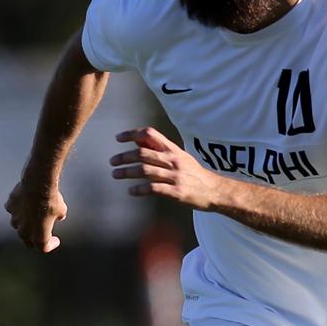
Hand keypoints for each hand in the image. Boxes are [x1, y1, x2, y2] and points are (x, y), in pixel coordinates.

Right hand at [5, 173, 67, 251]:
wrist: (38, 184)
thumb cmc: (51, 199)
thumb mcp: (61, 210)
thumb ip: (58, 216)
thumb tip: (58, 216)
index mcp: (39, 236)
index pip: (44, 247)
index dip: (51, 244)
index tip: (56, 239)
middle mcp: (24, 231)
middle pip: (27, 240)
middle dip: (33, 238)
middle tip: (39, 233)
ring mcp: (15, 219)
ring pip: (17, 225)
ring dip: (23, 223)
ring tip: (29, 216)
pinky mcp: (10, 207)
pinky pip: (12, 210)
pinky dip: (17, 208)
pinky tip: (23, 202)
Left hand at [110, 127, 225, 210]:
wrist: (214, 191)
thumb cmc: (193, 173)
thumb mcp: (179, 157)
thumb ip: (160, 150)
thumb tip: (138, 141)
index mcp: (173, 149)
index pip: (150, 134)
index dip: (132, 134)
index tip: (118, 138)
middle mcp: (173, 160)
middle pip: (143, 153)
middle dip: (124, 156)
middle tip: (112, 161)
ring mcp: (174, 176)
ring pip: (145, 170)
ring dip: (127, 172)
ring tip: (115, 174)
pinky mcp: (176, 191)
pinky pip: (153, 188)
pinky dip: (139, 189)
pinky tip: (131, 191)